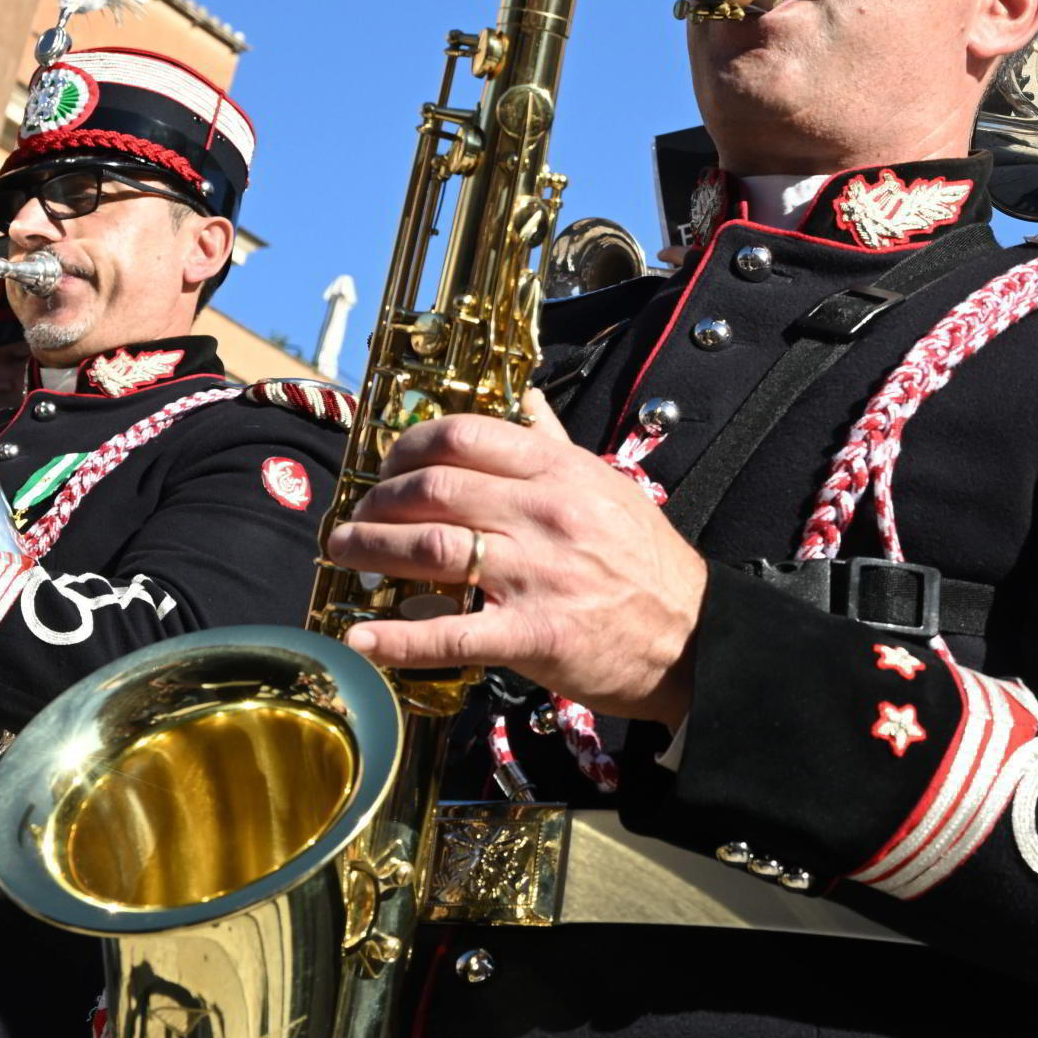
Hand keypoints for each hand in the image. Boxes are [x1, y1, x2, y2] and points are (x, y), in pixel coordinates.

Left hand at [325, 394, 705, 724]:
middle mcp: (546, 515)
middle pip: (434, 488)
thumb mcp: (608, 485)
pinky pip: (452, 633)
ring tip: (344, 554)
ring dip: (372, 550)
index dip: (408, 445)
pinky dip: (397, 638)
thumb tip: (523, 399)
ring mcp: (538, 575)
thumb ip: (555, 444)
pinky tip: (361, 637)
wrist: (693, 635)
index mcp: (561, 473)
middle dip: (377, 500)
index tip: (386, 464)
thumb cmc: (648, 562)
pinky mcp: (533, 635)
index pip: (465, 436)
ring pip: (432, 549)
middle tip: (356, 515)